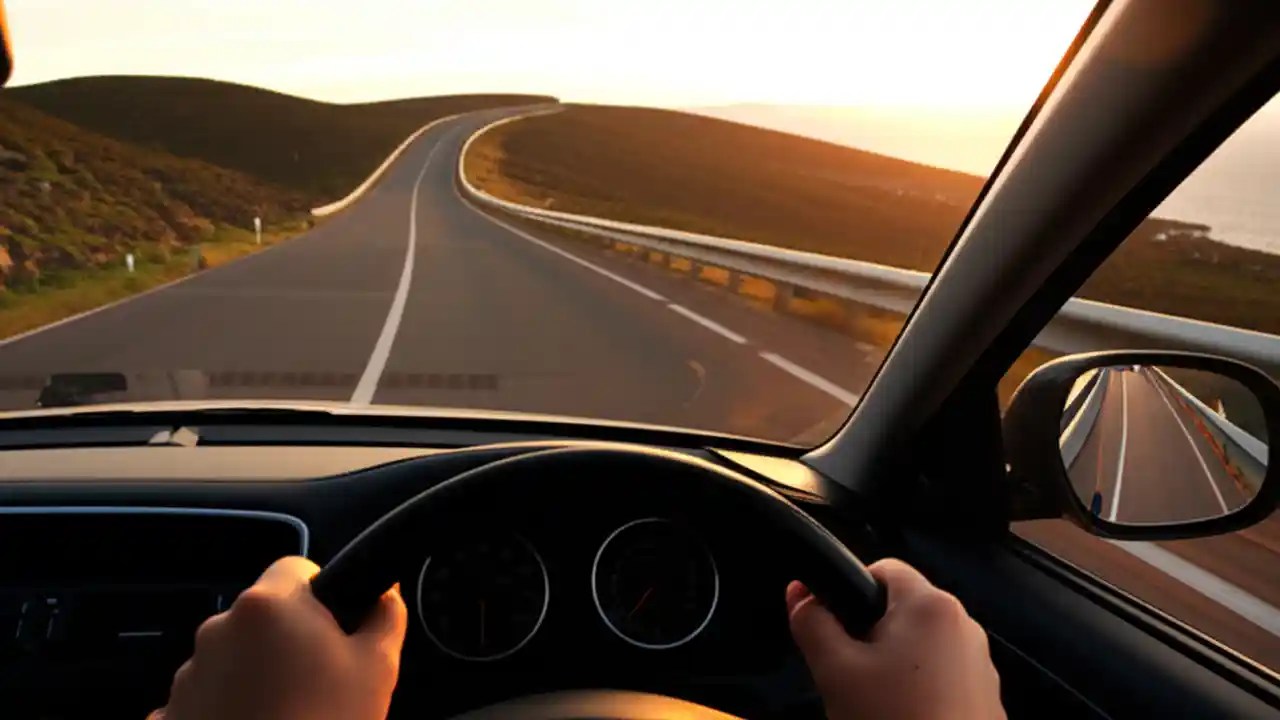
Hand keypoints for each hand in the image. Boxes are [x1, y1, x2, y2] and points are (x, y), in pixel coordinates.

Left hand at [152, 556, 407, 719]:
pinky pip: (206, 700)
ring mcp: (187, 676)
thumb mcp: (378, 668)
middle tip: (319, 683)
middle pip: (263, 617)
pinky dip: (226, 711)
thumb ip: (385, 614)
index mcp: (269, 606)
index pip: (296, 569)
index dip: (321, 597)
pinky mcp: (170, 717)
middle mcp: (218, 630)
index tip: (335, 632)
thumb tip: (383, 594)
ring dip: (255, 677)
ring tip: (285, 715)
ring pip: (233, 658)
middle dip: (287, 641)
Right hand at [787, 559, 1004, 719]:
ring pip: (922, 646)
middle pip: (903, 610)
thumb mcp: (835, 672)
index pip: (883, 569)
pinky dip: (921, 690)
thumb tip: (799, 591)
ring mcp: (982, 663)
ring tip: (879, 704)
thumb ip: (812, 623)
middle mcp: (965, 625)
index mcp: (931, 605)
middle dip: (873, 634)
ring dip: (896, 664)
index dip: (851, 592)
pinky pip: (943, 676)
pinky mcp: (987, 697)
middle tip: (852, 675)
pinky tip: (906, 718)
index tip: (836, 632)